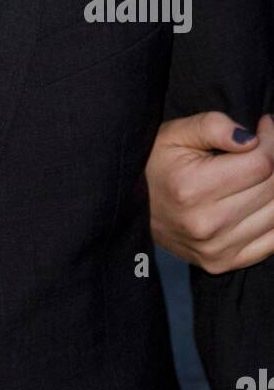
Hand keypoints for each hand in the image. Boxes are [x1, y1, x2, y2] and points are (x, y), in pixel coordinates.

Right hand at [146, 111, 273, 272]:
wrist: (130, 206)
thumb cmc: (154, 163)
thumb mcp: (175, 133)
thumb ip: (213, 126)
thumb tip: (251, 139)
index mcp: (192, 188)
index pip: (260, 164)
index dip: (271, 140)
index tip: (264, 126)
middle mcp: (206, 224)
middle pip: (271, 189)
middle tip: (264, 144)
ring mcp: (216, 249)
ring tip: (261, 169)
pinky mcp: (222, 263)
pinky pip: (271, 242)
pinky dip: (273, 218)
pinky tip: (260, 198)